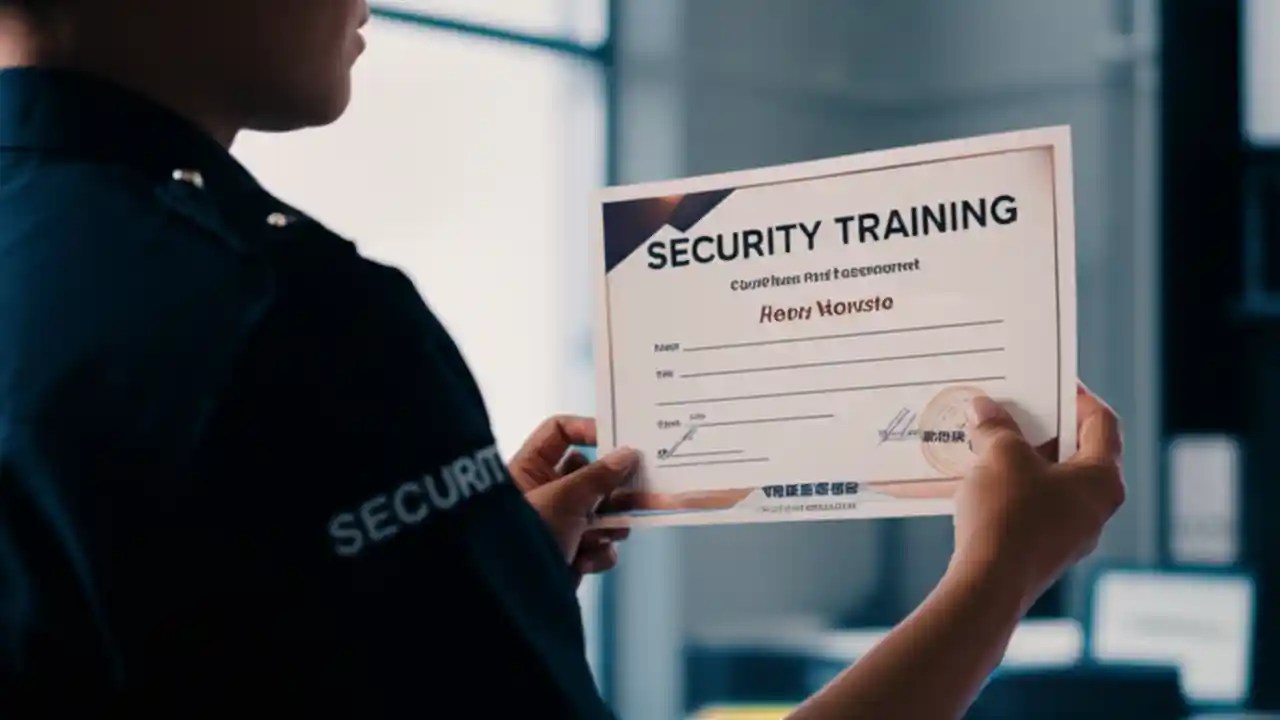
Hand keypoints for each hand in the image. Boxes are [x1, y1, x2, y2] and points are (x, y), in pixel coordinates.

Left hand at [508, 415, 636, 582]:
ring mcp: (560, 523)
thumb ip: (600, 476)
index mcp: (530, 469)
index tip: (618, 438)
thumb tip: (628, 455)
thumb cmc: (527, 536)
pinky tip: (586, 561)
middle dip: (615, 485)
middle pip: (590, 474)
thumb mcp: (564, 497)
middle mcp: (544, 492)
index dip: (587, 429)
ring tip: (615, 529)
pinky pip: (599, 543)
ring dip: (612, 522)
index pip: (558, 432)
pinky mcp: (572, 551)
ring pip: (601, 510)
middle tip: (645, 482)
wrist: (515, 597)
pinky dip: (599, 552)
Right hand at [951, 384, 1124, 607]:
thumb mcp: (1000, 456)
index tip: (1050, 382)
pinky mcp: (1045, 551)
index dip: (1077, 396)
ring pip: (1052, 482)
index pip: (1101, 422)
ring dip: (1023, 458)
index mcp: (1102, 479)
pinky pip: (1035, 507)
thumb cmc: (1007, 514)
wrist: (988, 585)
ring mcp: (1073, 533)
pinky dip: (1013, 487)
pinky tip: (981, 478)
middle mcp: (1097, 507)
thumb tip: (984, 408)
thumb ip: (996, 427)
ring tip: (989, 439)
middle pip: (1077, 452)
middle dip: (1042, 428)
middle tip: (1012, 407)